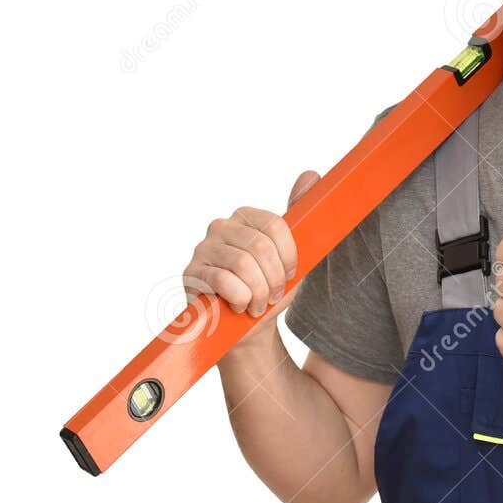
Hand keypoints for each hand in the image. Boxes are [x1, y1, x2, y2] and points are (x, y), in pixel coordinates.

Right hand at [183, 169, 321, 348]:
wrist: (247, 329)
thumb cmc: (269, 289)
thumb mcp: (291, 254)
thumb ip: (299, 213)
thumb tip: (311, 173)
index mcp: (246, 216)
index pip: (276, 226)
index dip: (288, 257)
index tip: (288, 276)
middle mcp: (221, 226)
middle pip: (260, 246)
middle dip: (273, 279)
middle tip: (272, 296)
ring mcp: (203, 249)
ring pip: (243, 265)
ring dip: (258, 293)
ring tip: (258, 304)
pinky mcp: (191, 273)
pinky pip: (223, 281)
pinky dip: (240, 299)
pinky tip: (240, 306)